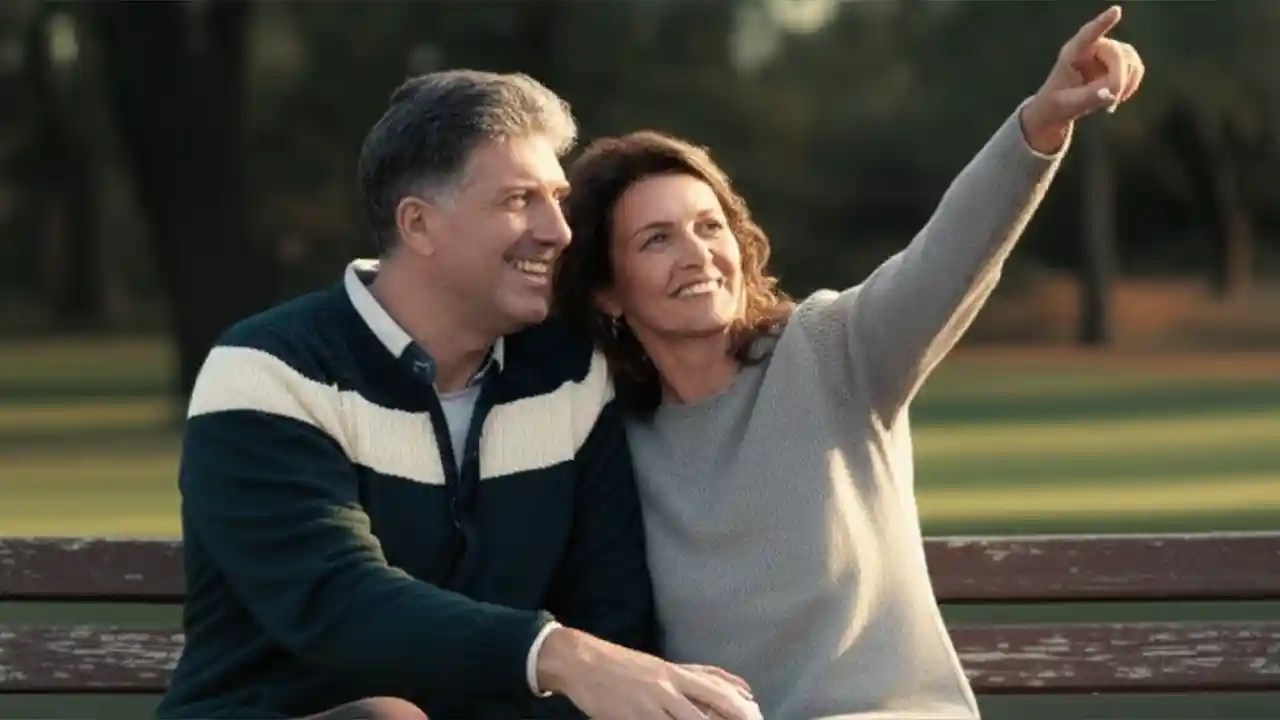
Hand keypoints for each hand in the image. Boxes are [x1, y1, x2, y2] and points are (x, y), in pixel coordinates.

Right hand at [536, 627, 760, 719]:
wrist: (582, 662)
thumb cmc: (627, 665)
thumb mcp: (667, 666)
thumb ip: (703, 676)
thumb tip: (744, 687)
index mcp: (675, 674)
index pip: (716, 692)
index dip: (739, 709)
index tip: (757, 718)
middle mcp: (664, 689)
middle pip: (703, 715)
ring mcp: (646, 708)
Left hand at [1021, 5, 1146, 153]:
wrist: (1062, 104)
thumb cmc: (1058, 102)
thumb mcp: (1068, 105)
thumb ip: (1087, 99)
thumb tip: (1109, 93)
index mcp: (1072, 53)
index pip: (1088, 35)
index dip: (1102, 23)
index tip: (1116, 11)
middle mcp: (1093, 46)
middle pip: (1117, 54)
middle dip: (1118, 79)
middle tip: (1112, 101)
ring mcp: (1110, 51)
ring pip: (1131, 62)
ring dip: (1125, 85)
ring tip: (1109, 102)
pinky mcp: (1123, 60)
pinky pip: (1136, 70)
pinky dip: (1130, 86)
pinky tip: (1116, 96)